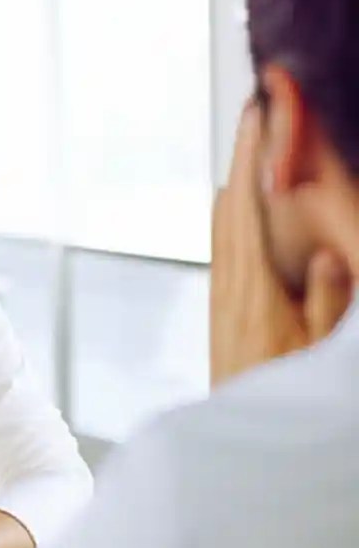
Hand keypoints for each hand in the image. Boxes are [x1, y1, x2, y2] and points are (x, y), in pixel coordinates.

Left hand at [209, 104, 352, 386]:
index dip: (250, 158)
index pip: (248, 208)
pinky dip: (233, 212)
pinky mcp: (221, 306)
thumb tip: (327, 251)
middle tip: (255, 112)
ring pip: (222, 224)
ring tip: (251, 144)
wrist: (231, 435)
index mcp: (254, 289)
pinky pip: (224, 245)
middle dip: (242, 157)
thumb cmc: (279, 394)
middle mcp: (229, 284)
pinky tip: (238, 205)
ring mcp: (221, 294)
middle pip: (229, 206)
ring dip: (237, 181)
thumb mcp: (315, 352)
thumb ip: (324, 303)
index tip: (255, 115)